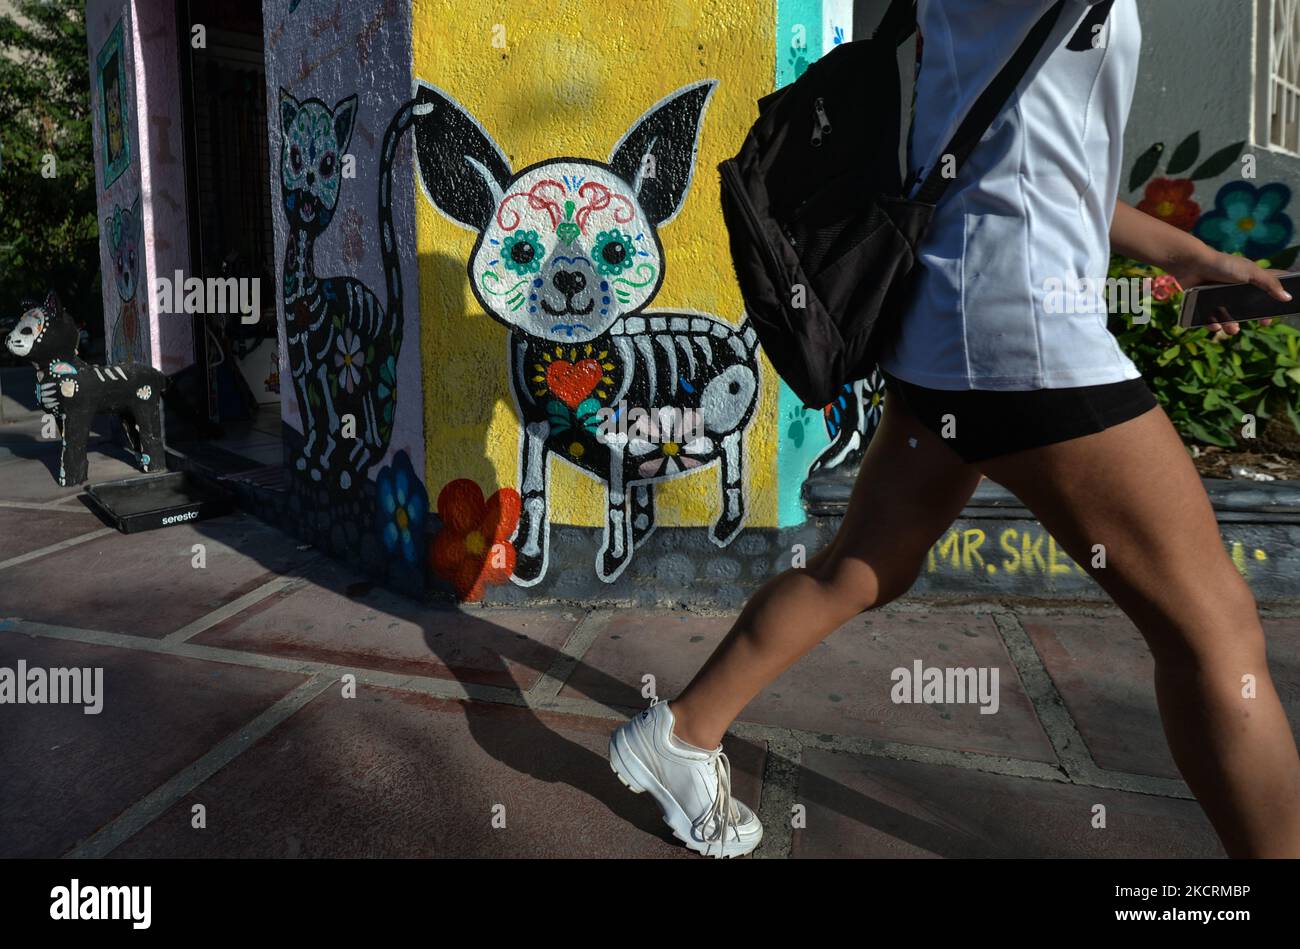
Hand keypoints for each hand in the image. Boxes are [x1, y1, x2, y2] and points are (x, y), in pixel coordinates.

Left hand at [1166, 247, 1292, 334]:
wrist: (1190, 264)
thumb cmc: (1222, 265)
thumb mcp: (1250, 272)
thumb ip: (1269, 284)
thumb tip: (1287, 297)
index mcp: (1249, 278)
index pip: (1267, 288)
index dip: (1275, 297)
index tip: (1280, 310)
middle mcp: (1234, 287)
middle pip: (1248, 306)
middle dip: (1255, 317)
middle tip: (1261, 324)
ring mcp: (1218, 295)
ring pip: (1228, 315)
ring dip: (1231, 324)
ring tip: (1232, 329)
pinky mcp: (1202, 301)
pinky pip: (1209, 317)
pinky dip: (1213, 324)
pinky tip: (1215, 326)